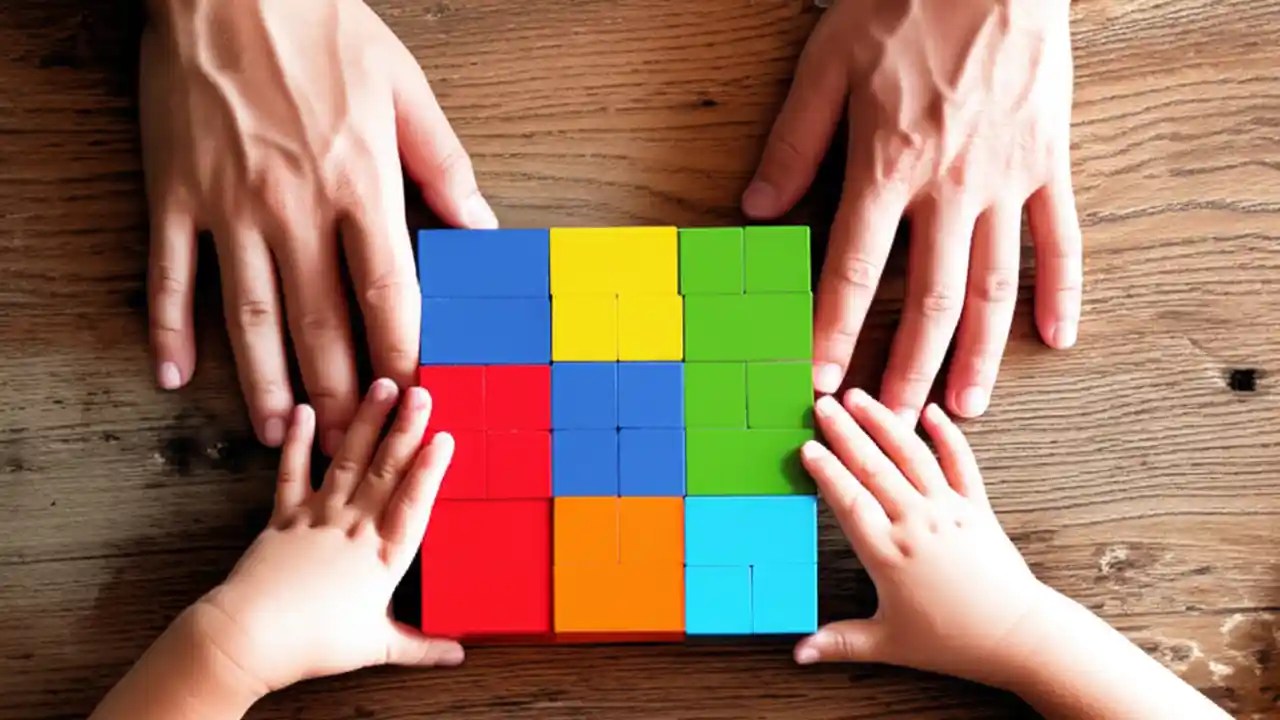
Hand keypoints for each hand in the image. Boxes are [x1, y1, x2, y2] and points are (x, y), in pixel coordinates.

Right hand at [139, 0, 496, 454]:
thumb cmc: (324, 29)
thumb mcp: (405, 89)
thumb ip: (445, 165)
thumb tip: (481, 227)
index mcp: (359, 185)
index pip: (388, 295)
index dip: (402, 355)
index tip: (411, 394)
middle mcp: (294, 208)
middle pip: (321, 325)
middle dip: (340, 393)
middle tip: (351, 442)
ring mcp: (228, 206)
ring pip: (249, 317)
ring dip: (263, 384)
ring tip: (277, 433)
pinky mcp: (174, 194)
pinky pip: (170, 276)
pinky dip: (167, 329)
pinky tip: (173, 374)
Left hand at [192, 378, 461, 691]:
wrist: (251, 636)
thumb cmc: (315, 642)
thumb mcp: (376, 646)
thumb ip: (420, 645)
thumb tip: (458, 654)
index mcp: (383, 557)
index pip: (414, 504)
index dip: (430, 470)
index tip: (445, 437)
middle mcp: (354, 527)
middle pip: (386, 471)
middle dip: (406, 429)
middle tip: (421, 392)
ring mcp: (318, 517)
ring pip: (348, 461)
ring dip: (366, 422)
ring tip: (382, 386)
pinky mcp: (284, 517)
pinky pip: (293, 473)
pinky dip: (298, 442)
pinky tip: (306, 412)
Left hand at [745, 0, 1082, 420]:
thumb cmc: (905, 3)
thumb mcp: (827, 65)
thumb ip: (794, 143)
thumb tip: (759, 208)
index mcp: (888, 167)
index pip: (853, 274)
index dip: (835, 335)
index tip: (822, 383)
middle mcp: (950, 187)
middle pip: (928, 300)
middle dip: (907, 367)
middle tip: (891, 417)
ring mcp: (1007, 179)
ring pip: (993, 286)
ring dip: (977, 353)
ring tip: (963, 406)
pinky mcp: (1048, 161)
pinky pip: (1060, 239)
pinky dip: (1061, 291)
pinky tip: (1055, 338)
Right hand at [793, 389, 1051, 688]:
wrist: (1016, 634)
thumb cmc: (952, 641)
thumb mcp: (888, 644)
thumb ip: (840, 642)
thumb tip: (798, 653)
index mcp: (888, 554)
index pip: (849, 501)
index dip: (826, 472)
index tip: (806, 447)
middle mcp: (916, 523)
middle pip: (874, 468)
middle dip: (845, 432)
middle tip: (822, 405)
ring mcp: (948, 511)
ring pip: (911, 455)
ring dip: (884, 422)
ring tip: (860, 397)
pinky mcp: (977, 508)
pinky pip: (960, 463)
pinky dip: (947, 435)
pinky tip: (931, 412)